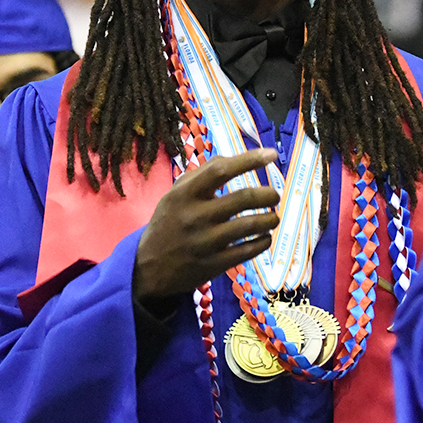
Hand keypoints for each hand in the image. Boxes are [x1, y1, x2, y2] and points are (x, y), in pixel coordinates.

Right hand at [133, 150, 281, 307]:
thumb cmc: (167, 224)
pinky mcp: (215, 264)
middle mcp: (195, 216)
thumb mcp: (174, 195)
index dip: (249, 160)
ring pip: (250, 225)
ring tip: (273, 217)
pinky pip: (249, 250)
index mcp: (185, 195)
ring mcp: (206, 242)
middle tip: (274, 195)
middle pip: (243, 197)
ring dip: (270, 218)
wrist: (147, 268)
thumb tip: (231, 159)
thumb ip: (201, 175)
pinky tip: (265, 236)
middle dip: (267, 194)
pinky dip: (263, 241)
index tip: (271, 154)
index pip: (221, 170)